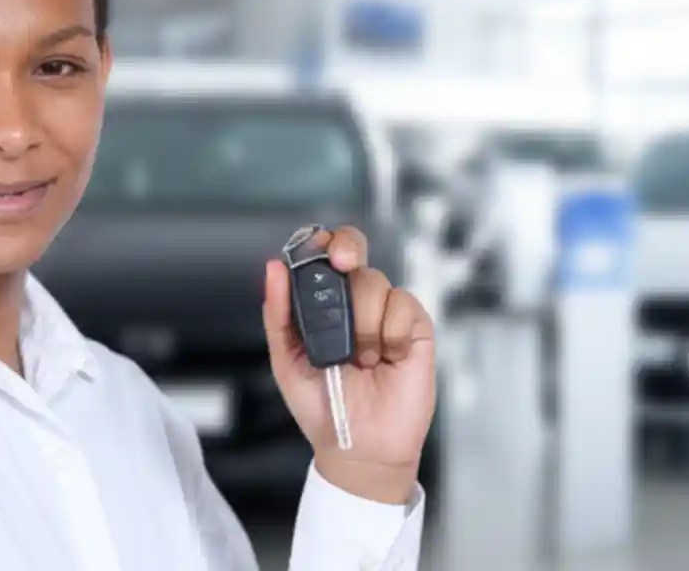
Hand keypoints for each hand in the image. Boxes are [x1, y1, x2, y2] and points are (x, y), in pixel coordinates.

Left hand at [263, 226, 435, 504]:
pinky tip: (385, 360)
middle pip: (356, 253)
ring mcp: (389, 314)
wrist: (356, 447)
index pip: (329, 254)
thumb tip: (273, 266)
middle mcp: (359, 302)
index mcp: (327, 304)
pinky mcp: (416, 330)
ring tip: (360, 358)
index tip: (320, 248)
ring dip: (362, 321)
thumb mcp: (287, 359)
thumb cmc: (321, 406)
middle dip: (347, 251)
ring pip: (377, 283)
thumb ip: (279, 314)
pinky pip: (404, 307)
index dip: (326, 241)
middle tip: (342, 265)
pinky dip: (389, 333)